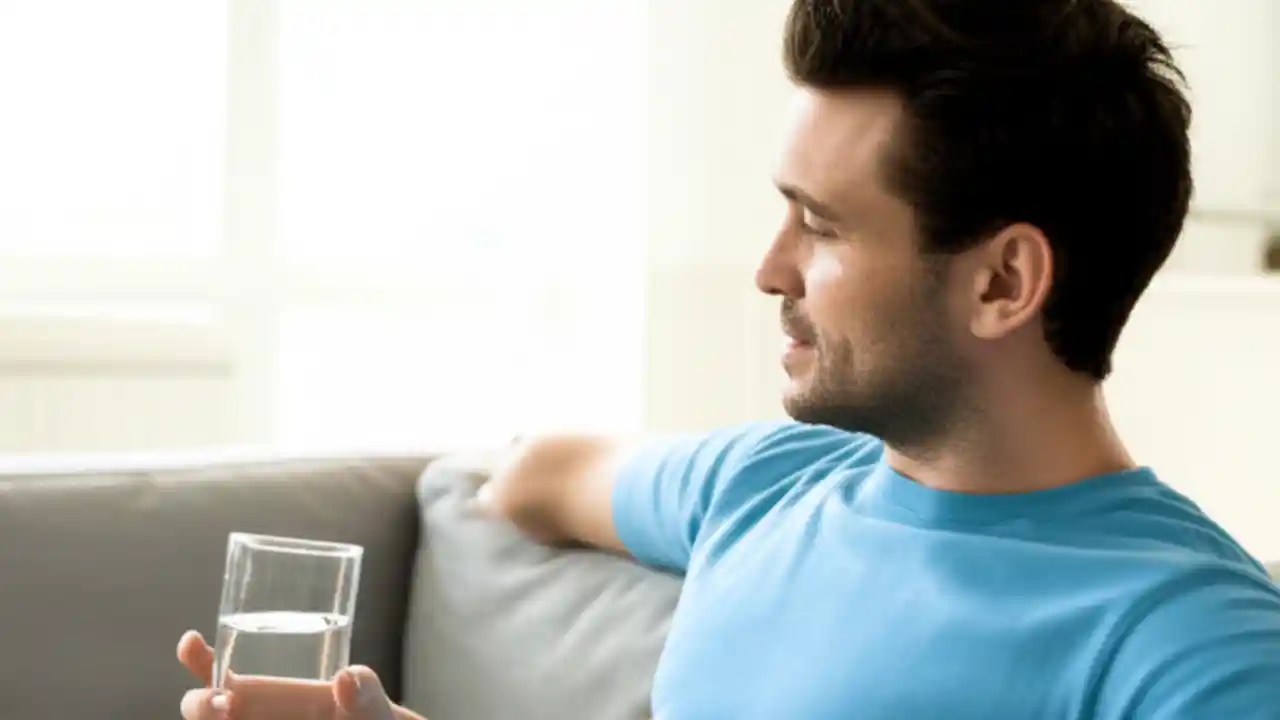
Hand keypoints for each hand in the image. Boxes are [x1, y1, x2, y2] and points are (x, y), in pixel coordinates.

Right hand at [177, 630, 425, 719]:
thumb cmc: (366, 717)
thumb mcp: (370, 701)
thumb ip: (366, 692)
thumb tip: (348, 678)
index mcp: (262, 694)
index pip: (216, 672)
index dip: (197, 658)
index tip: (192, 641)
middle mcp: (247, 716)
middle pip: (203, 710)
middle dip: (201, 706)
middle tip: (230, 703)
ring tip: (234, 718)